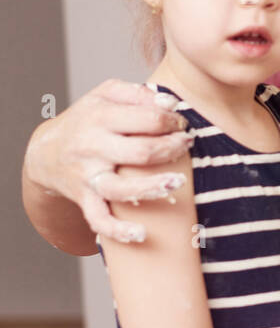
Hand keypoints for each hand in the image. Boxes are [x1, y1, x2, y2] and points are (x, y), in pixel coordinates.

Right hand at [24, 79, 192, 242]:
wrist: (45, 153)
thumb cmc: (86, 120)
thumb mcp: (105, 95)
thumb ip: (137, 93)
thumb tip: (169, 102)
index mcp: (100, 118)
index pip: (147, 119)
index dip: (172, 120)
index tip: (181, 123)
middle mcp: (92, 148)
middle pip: (140, 152)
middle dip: (171, 149)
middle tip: (187, 144)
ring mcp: (88, 176)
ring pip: (120, 188)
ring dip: (151, 188)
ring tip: (177, 182)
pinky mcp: (85, 199)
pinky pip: (99, 219)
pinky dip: (118, 230)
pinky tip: (141, 234)